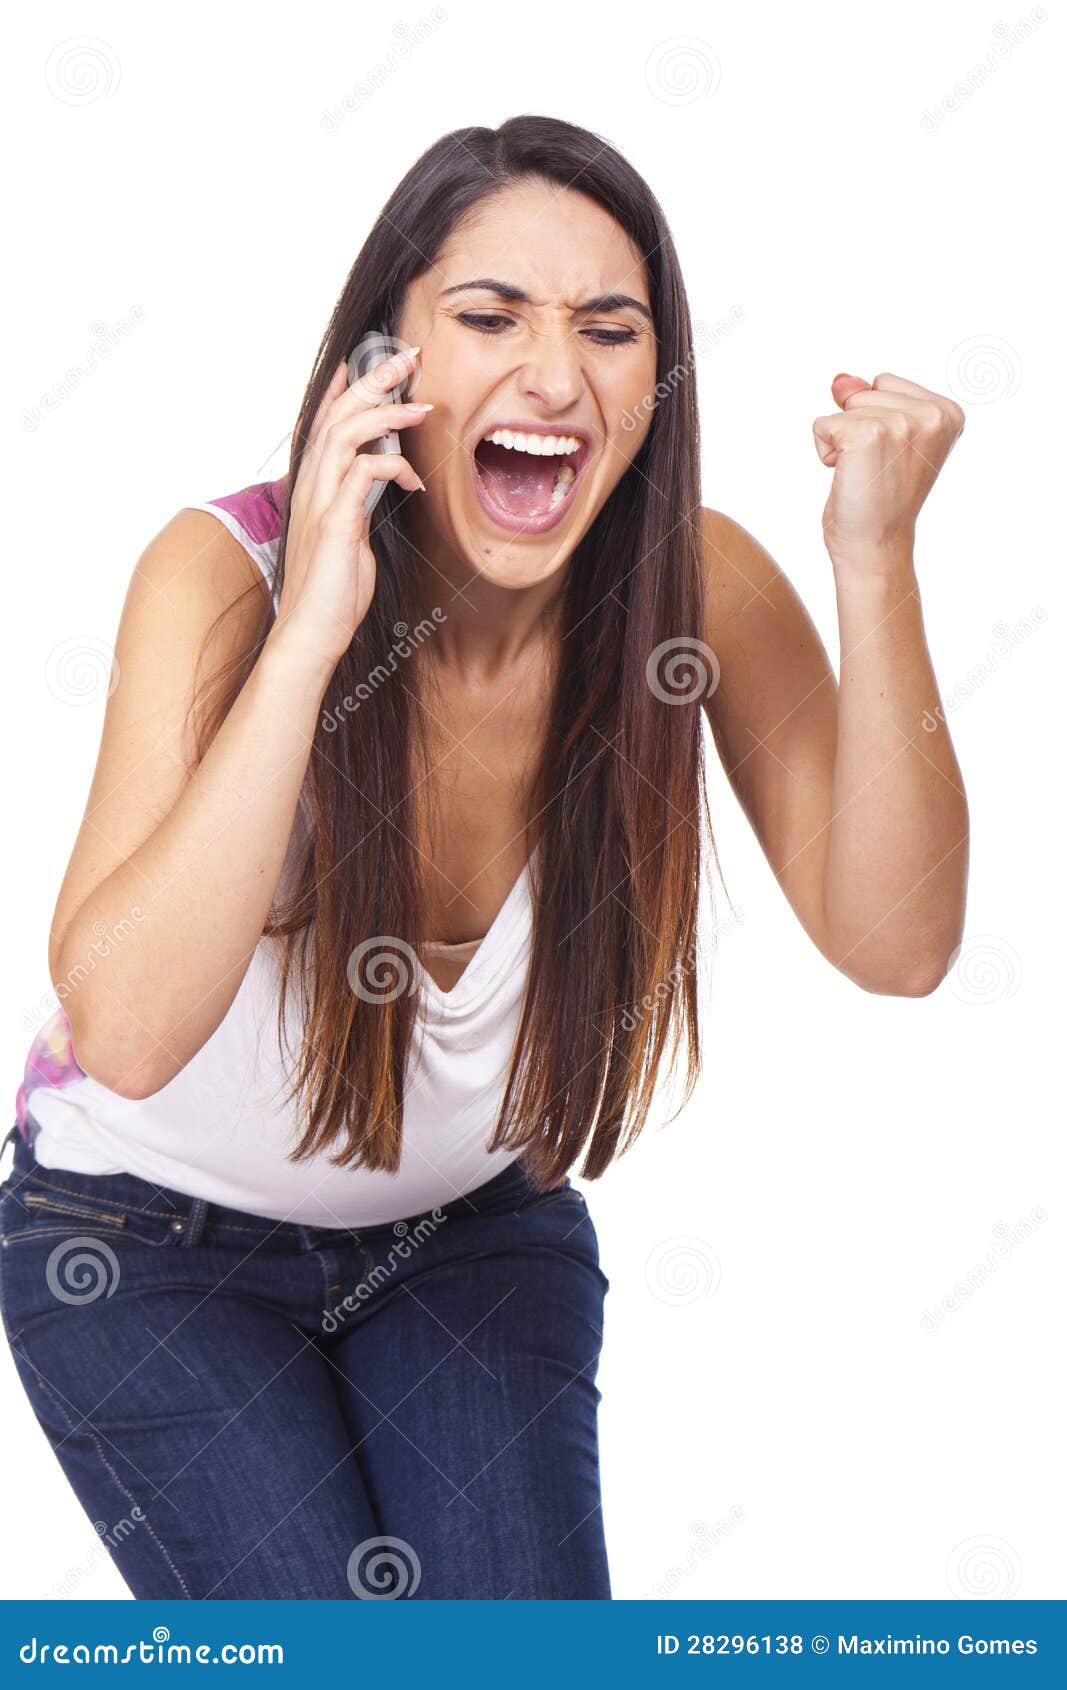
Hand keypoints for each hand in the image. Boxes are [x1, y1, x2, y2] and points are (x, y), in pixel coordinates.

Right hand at [271, 346, 430, 670]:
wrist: (310, 632)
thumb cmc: (332, 591)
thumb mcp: (349, 535)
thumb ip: (358, 502)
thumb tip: (380, 482)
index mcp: (313, 486)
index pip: (324, 420)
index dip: (344, 385)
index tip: (370, 358)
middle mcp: (312, 485)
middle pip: (337, 413)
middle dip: (373, 378)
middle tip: (408, 357)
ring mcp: (320, 501)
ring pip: (347, 432)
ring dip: (388, 413)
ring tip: (423, 406)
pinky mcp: (335, 522)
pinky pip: (364, 473)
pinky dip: (394, 466)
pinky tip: (415, 480)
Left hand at [812, 372, 964, 575]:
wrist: (876, 546)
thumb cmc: (880, 499)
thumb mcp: (883, 439)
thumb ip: (867, 398)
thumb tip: (839, 380)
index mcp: (948, 412)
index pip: (885, 383)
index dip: (875, 419)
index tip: (891, 458)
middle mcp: (932, 415)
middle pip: (865, 390)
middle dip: (857, 427)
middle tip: (876, 470)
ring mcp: (902, 424)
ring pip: (844, 407)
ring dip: (841, 441)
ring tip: (865, 473)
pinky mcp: (868, 435)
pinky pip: (823, 425)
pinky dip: (825, 451)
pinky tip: (849, 476)